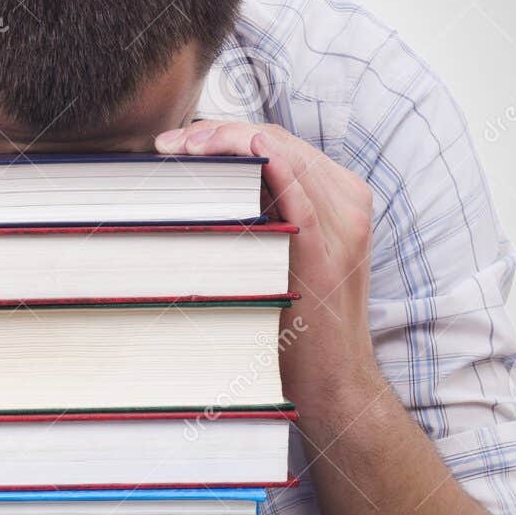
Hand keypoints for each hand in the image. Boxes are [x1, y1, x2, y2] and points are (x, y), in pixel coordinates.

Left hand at [155, 120, 378, 420]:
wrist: (334, 382)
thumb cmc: (295, 323)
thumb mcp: (282, 253)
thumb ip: (261, 214)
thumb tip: (200, 181)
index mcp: (338, 197)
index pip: (278, 141)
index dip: (225, 132)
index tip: (177, 143)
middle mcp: (347, 202)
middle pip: (278, 141)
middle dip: (218, 133)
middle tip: (168, 143)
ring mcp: (344, 225)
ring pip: (286, 156)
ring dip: (230, 142)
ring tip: (184, 148)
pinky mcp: (329, 252)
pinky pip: (301, 195)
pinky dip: (272, 166)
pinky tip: (243, 152)